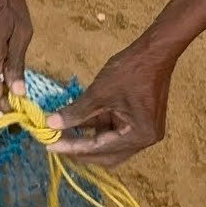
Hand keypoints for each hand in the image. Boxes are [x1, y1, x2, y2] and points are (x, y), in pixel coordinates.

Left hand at [45, 42, 174, 165]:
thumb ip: (76, 112)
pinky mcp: (137, 122)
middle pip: (106, 155)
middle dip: (81, 150)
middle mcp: (144, 139)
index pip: (100, 148)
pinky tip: (76, 124)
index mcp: (138, 135)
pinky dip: (96, 129)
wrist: (154, 51)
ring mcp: (142, 131)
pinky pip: (113, 131)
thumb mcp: (99, 93)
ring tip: (62, 134)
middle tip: (56, 144)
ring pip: (109, 144)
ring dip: (87, 140)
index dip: (73, 148)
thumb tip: (51, 124)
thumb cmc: (131, 70)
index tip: (50, 146)